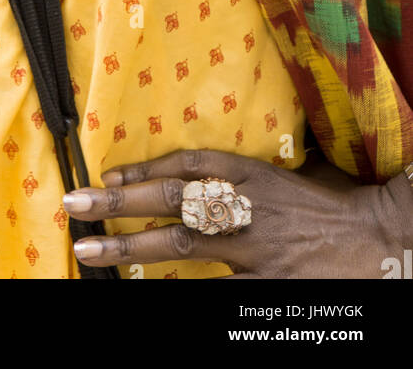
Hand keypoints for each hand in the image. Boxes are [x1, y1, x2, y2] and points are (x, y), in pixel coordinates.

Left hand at [63, 147, 409, 278]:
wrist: (377, 241)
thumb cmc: (327, 209)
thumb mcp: (283, 178)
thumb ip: (239, 177)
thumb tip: (190, 176)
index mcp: (253, 173)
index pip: (190, 163)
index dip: (146, 167)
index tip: (108, 174)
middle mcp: (248, 203)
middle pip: (173, 198)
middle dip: (119, 201)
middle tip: (76, 204)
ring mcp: (255, 246)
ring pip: (181, 244)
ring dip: (130, 247)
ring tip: (90, 251)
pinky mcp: (265, 285)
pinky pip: (212, 290)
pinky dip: (178, 291)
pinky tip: (142, 290)